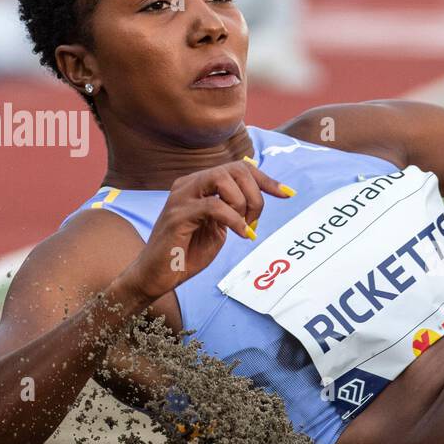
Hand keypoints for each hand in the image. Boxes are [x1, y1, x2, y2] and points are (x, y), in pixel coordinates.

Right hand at [113, 160, 293, 303]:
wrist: (157, 276)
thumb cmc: (187, 253)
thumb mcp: (217, 227)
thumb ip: (233, 210)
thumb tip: (258, 197)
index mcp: (198, 184)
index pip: (237, 168)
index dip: (265, 179)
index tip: (287, 193)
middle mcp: (188, 184)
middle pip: (234, 169)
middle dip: (255, 193)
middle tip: (255, 220)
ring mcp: (181, 198)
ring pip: (222, 179)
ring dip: (243, 204)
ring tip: (245, 227)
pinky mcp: (178, 216)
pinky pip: (214, 206)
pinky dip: (234, 220)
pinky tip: (240, 235)